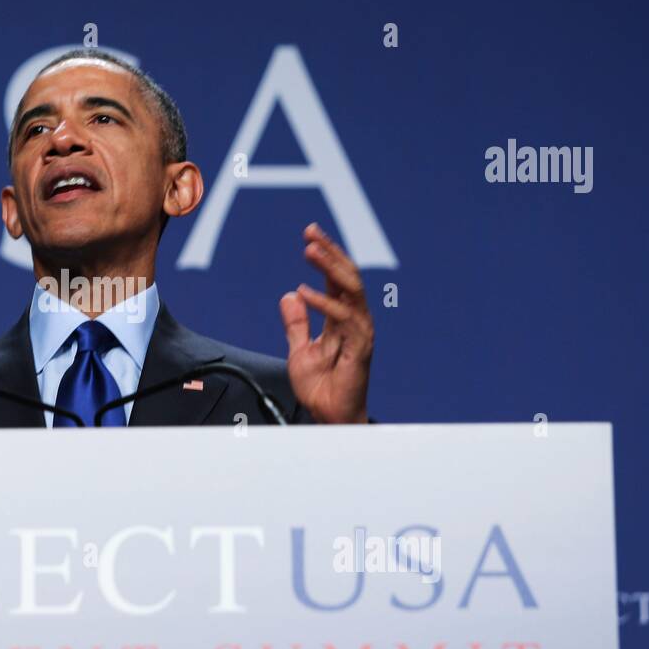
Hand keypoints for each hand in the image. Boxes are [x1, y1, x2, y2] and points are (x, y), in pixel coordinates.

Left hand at [279, 223, 373, 423]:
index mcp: (342, 317)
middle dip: (330, 251)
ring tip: (309, 251)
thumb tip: (288, 296)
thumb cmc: (321, 387)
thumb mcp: (300, 350)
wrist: (329, 416)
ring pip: (350, 289)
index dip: (325, 254)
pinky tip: (304, 292)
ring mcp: (360, 331)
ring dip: (330, 267)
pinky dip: (324, 302)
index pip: (337, 278)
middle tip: (310, 232)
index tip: (309, 234)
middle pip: (347, 276)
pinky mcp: (360, 346)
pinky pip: (343, 317)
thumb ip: (296, 324)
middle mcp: (355, 319)